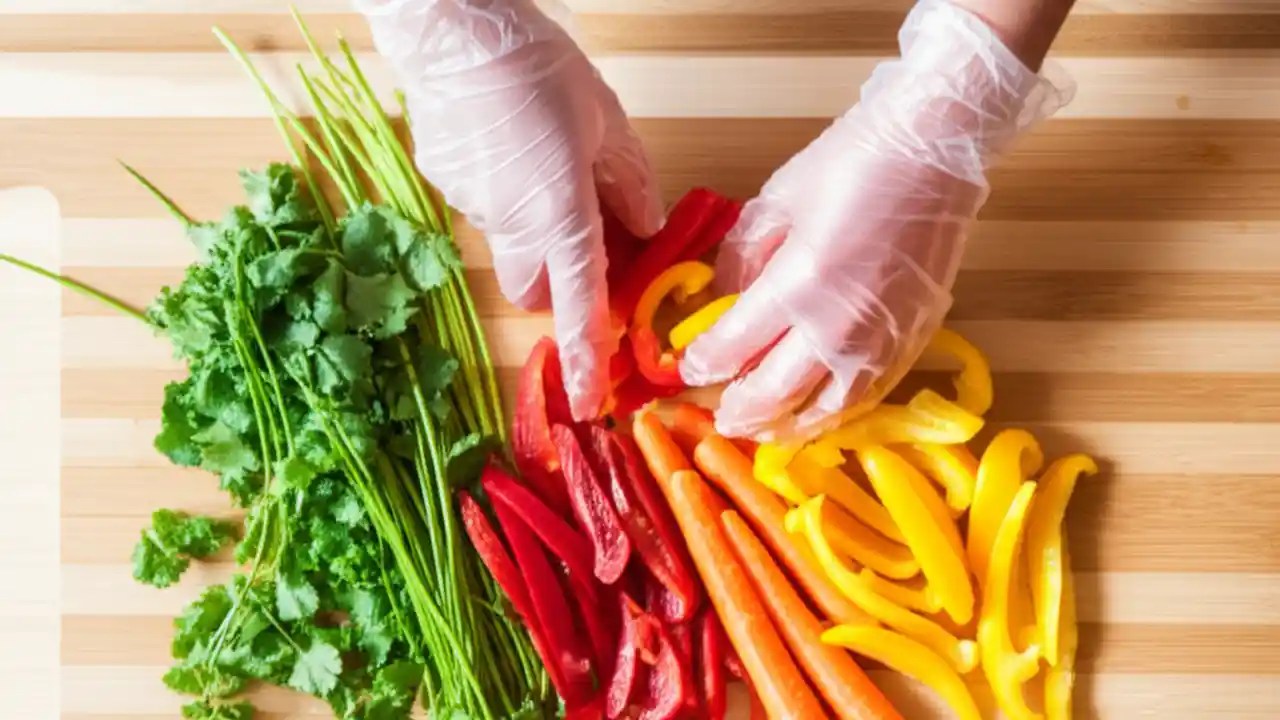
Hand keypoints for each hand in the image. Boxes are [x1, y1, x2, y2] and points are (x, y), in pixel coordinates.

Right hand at [358, 0, 662, 419]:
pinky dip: (501, 195)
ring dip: (530, 233)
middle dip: (557, 283)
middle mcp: (513, 225)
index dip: (586, 354)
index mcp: (560, 214)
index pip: (579, 302)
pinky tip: (505, 146)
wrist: (452, 30)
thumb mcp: (606, 120)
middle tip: (577, 242)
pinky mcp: (444, 186)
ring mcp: (471, 209)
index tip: (591, 400)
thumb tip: (647, 224)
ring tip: (539, 168)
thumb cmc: (538, 67)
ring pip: (507, 247)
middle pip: (534, 289)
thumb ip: (628, 181)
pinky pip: (481, 208)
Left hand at [681, 0, 1072, 441]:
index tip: (686, 370)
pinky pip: (864, 400)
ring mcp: (880, 344)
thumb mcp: (773, 203)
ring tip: (758, 429)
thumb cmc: (849, 166)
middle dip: (736, 410)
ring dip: (784, 428)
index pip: (733, 347)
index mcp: (798, 285)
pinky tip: (811, 413)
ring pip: (823, 413)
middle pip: (774, 394)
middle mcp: (838, 328)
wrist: (932, 155)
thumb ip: (739, 260)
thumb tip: (722, 305)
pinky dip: (830, 415)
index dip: (703, 365)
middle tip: (714, 415)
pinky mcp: (911, 346)